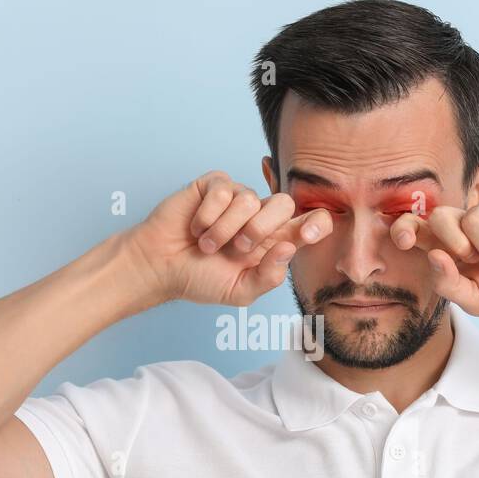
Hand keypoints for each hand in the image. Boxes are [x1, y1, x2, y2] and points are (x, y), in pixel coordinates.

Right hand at [124, 170, 332, 306]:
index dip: (317, 223)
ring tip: (207, 245)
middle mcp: (260, 216)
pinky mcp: (214, 185)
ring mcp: (237, 198)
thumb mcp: (239, 292)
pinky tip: (196, 227)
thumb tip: (290, 248)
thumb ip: (268, 277)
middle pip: (285, 203)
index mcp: (274, 241)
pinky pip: (223, 191)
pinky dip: (207, 216)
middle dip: (261, 229)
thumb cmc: (200, 278)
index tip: (306, 235)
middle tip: (237, 250)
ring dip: (225, 229)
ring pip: (249, 200)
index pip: (311, 222)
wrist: (161, 267)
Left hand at [389, 186, 478, 318]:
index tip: (403, 240)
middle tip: (472, 259)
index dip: (403, 228)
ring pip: (471, 218)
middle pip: (439, 217)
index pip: (417, 230)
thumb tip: (431, 254)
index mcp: (450, 249)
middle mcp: (466, 226)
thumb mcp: (475, 300)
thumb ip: (447, 283)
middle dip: (453, 241)